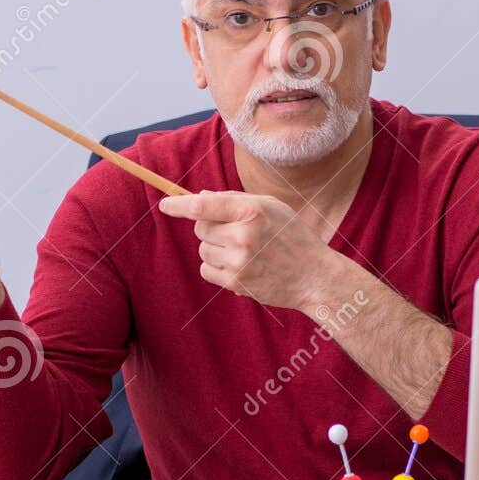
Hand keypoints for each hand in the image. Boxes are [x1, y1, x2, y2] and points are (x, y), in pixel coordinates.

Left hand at [158, 190, 341, 311]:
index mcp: (252, 210)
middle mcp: (244, 235)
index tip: (165, 204)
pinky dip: (216, 267)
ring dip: (215, 248)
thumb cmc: (291, 236)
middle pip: (200, 228)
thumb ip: (235, 199)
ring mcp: (239, 261)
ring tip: (243, 251)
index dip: (179, 204)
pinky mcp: (236, 282)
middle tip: (235, 231)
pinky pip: (206, 269)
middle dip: (210, 227)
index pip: (203, 206)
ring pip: (203, 249)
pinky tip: (239, 266)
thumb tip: (199, 197)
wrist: (313, 275)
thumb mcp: (271, 206)